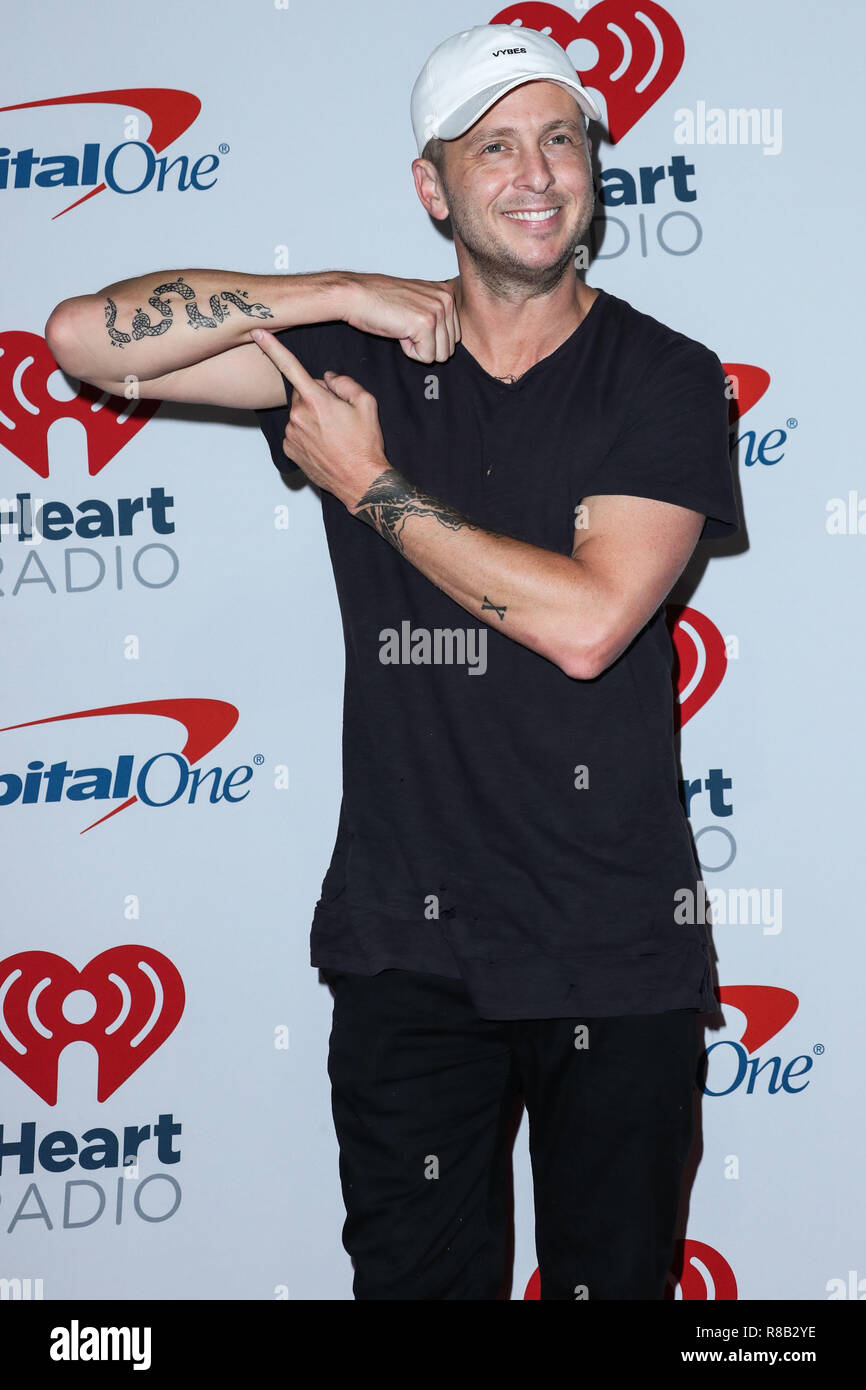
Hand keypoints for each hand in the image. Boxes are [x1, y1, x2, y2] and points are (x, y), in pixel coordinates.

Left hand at [251, 328, 386, 508]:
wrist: (361, 481)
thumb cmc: (365, 445)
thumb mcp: (367, 404)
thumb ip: (345, 383)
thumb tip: (329, 378)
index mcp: (316, 401)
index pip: (291, 367)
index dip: (273, 347)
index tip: (257, 332)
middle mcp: (298, 417)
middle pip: (303, 393)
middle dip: (317, 398)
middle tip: (338, 416)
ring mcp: (291, 435)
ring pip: (299, 414)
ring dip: (313, 418)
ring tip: (333, 434)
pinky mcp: (289, 450)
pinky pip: (296, 432)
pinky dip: (307, 434)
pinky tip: (324, 444)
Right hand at [340, 272, 460, 363]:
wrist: (356, 296)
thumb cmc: (379, 301)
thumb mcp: (417, 303)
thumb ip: (436, 315)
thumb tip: (448, 342)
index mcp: (447, 294)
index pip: (454, 337)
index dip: (429, 338)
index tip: (410, 321)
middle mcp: (446, 299)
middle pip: (450, 348)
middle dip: (426, 345)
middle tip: (405, 326)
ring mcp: (437, 310)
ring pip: (440, 355)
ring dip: (418, 348)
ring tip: (402, 328)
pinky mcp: (425, 324)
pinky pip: (426, 357)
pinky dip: (409, 351)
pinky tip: (398, 332)